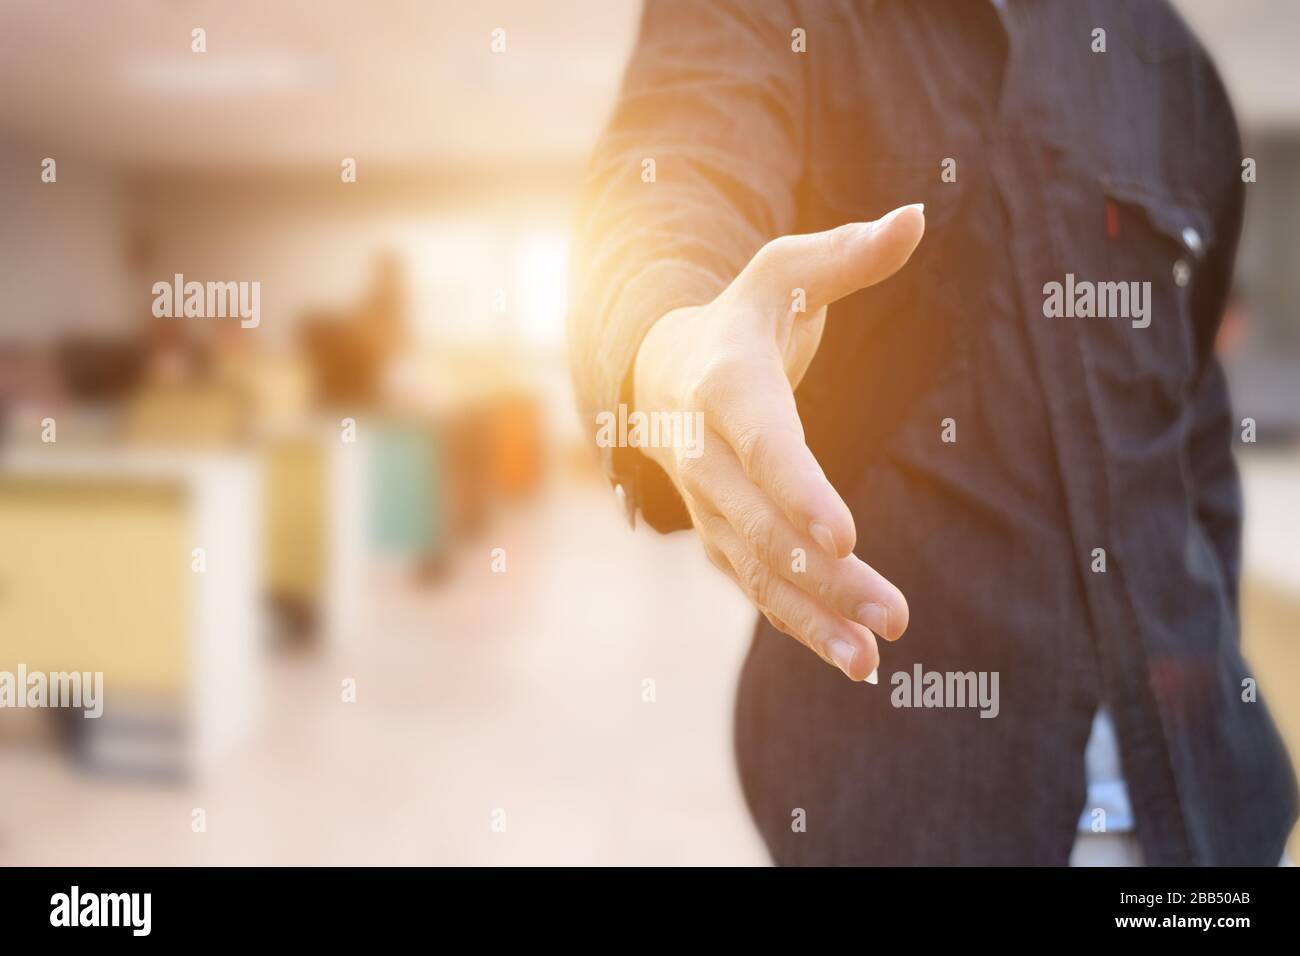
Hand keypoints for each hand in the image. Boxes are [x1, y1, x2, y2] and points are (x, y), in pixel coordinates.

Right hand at [632, 203, 924, 680]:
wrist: (657, 376)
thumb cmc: (739, 320)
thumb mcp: (784, 274)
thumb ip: (848, 255)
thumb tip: (917, 215)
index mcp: (724, 384)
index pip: (763, 444)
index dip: (799, 491)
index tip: (843, 537)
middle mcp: (704, 454)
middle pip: (763, 524)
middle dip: (825, 575)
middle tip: (895, 616)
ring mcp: (706, 504)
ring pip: (757, 570)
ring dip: (814, 618)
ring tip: (873, 660)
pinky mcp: (719, 537)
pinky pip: (756, 588)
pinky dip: (800, 624)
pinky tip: (854, 658)